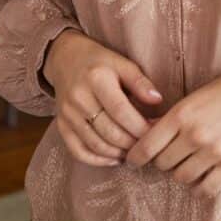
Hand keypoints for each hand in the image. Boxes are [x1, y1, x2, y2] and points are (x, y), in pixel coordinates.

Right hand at [42, 30, 162, 167]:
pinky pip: (79, 151)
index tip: (156, 132)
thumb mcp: (122, 63)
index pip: (121, 111)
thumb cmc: (100, 62)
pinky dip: (99, 160)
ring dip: (119, 153)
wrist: (66, 59)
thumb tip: (158, 100)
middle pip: (109, 131)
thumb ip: (140, 82)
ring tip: (135, 152)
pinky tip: (115, 158)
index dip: (140, 126)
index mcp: (96, 78)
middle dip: (132, 143)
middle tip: (148, 145)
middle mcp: (79, 98)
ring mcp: (68, 114)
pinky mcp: (61, 126)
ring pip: (96, 145)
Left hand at [123, 60, 220, 197]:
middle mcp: (195, 134)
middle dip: (161, 160)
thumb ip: (172, 117)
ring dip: (180, 172)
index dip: (135, 157)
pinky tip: (201, 175)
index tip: (132, 160)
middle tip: (167, 153)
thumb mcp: (196, 96)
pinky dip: (199, 186)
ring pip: (181, 177)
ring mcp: (214, 152)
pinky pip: (205, 189)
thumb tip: (147, 134)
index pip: (147, 146)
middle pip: (162, 164)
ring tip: (186, 160)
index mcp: (183, 113)